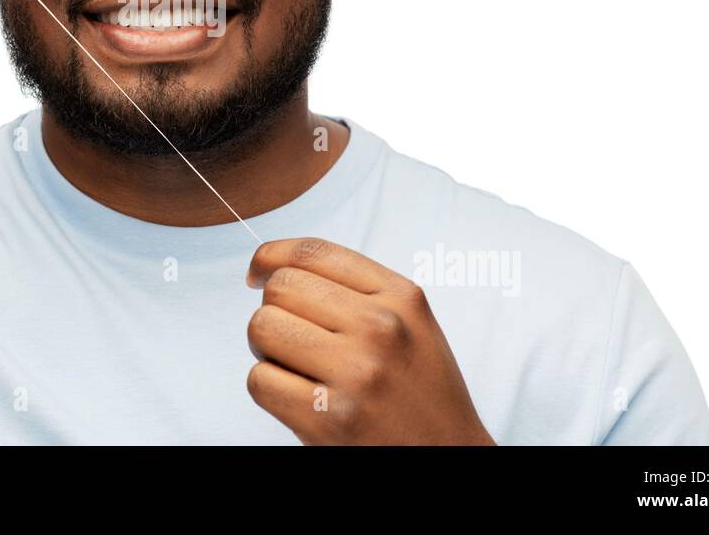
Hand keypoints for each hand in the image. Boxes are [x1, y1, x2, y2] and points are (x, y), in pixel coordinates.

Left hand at [245, 237, 494, 444]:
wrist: (450, 456)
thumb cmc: (421, 391)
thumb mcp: (410, 322)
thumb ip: (356, 289)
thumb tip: (273, 268)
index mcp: (400, 296)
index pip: (313, 252)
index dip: (270, 256)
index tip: (258, 272)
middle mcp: (381, 327)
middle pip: (281, 287)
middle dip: (274, 310)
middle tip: (291, 338)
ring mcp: (357, 373)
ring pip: (262, 328)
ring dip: (266, 349)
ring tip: (297, 367)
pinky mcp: (330, 418)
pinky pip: (260, 381)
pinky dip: (268, 388)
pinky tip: (298, 397)